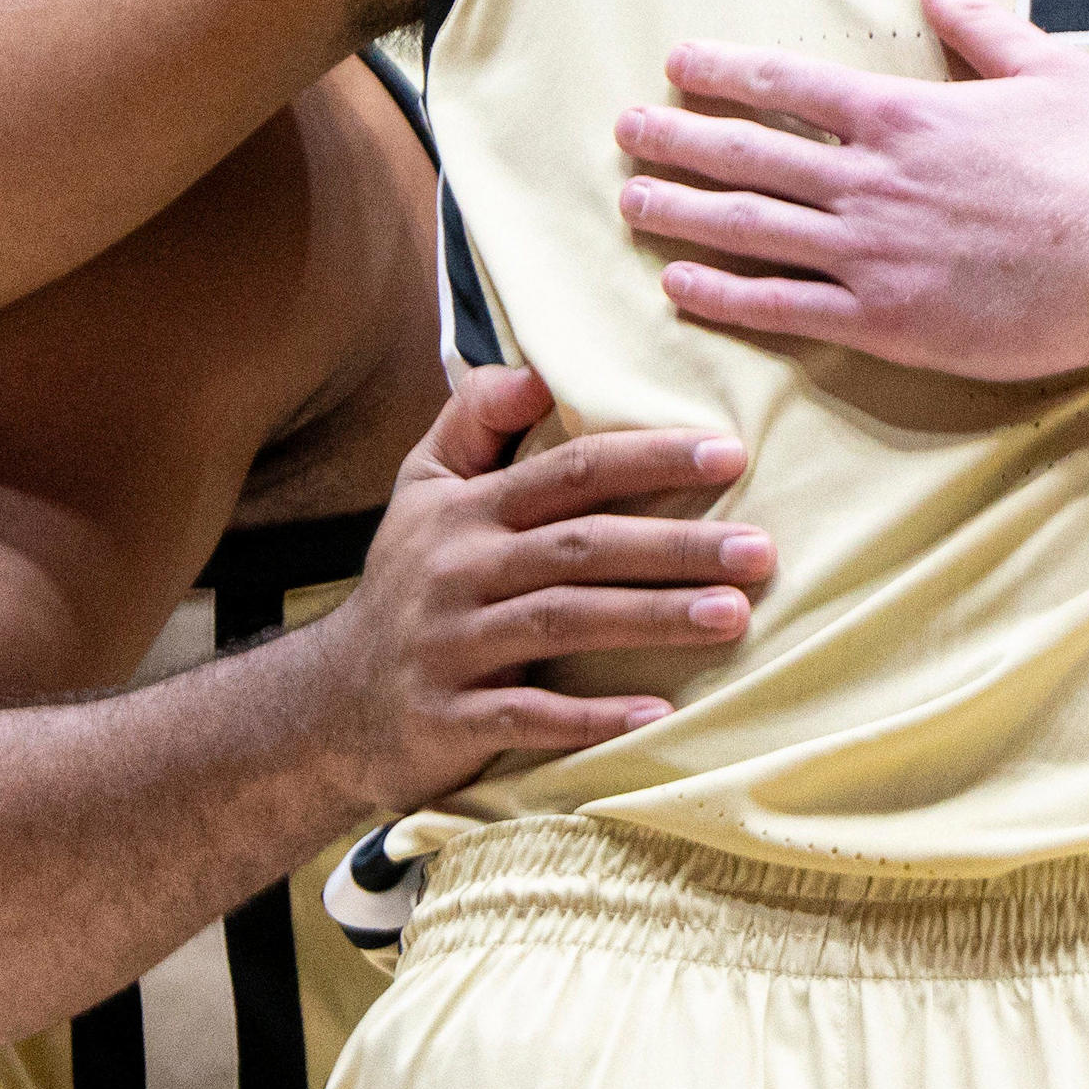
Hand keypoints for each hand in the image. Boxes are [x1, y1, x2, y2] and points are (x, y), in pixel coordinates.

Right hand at [303, 367, 768, 808]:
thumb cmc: (410, 582)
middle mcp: (460, 571)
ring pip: (563, 623)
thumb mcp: (423, 490)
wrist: (329, 703)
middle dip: (675, 545)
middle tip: (759, 549)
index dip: (648, 458)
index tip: (731, 452)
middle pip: (581, 547)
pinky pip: (526, 715)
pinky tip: (658, 713)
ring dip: (652, 618)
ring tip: (733, 615)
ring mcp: (452, 645)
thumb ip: (473, 421)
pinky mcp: (448, 716)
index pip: (569, 471)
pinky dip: (590, 717)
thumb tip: (534, 371)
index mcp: (466, 511)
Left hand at [616, 0, 1088, 379]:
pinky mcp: (888, 320)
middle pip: (749, 155)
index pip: (789, 86)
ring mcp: (874, 254)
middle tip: (627, 132)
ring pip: (750, 230)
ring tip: (632, 203)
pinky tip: (682, 285)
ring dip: (682, 213)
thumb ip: (979, 24)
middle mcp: (874, 180)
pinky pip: (784, 308)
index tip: (678, 65)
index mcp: (907, 114)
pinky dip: (725, 296)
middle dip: (678, 141)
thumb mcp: (1051, 69)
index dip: (724, 72)